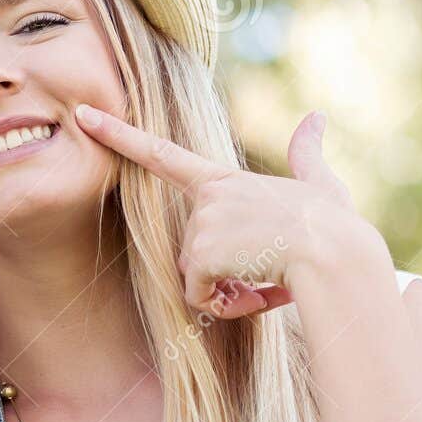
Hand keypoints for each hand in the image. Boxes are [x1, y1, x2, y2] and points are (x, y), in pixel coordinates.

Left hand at [76, 103, 382, 316]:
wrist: (338, 254)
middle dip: (222, 272)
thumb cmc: (334, 226)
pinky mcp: (200, 254)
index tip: (83, 115)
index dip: (118, 135)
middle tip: (264, 272)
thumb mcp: (319, 184)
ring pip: (195, 277)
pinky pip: (198, 297)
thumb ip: (307, 154)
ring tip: (267, 281)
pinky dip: (226, 306)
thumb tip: (316, 117)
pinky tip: (258, 295)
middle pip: (190, 250)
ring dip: (229, 291)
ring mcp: (202, 224)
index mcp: (224, 180)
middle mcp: (207, 197)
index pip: (160, 153)